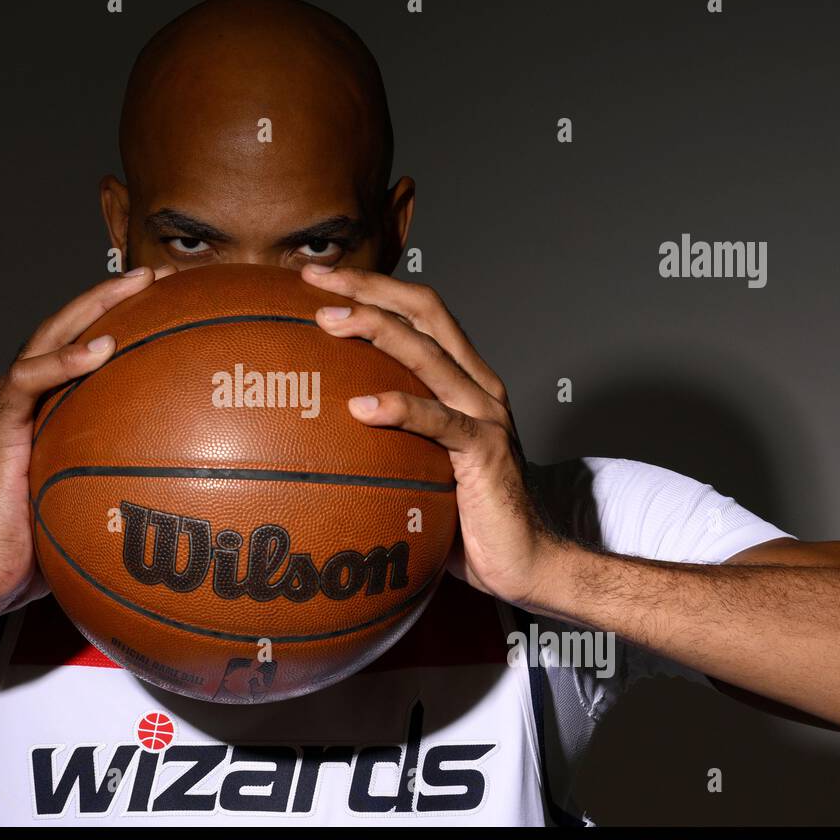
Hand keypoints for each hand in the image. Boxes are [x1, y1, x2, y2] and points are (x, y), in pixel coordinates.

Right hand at [0, 265, 173, 624]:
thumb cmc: (35, 550)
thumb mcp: (91, 503)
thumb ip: (125, 477)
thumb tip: (193, 482)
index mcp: (40, 409)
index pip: (80, 349)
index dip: (119, 321)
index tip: (168, 305)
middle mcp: (19, 397)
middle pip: (67, 327)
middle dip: (112, 295)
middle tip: (159, 276)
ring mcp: (4, 405)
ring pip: (49, 336)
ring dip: (94, 306)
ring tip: (137, 286)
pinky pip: (31, 380)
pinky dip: (64, 360)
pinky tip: (100, 348)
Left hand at [302, 263, 558, 606]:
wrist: (524, 561)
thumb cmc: (464, 518)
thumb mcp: (418, 464)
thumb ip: (387, 436)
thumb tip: (318, 429)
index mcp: (464, 381)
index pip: (420, 313)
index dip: (374, 288)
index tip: (320, 278)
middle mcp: (478, 386)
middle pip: (424, 313)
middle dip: (369, 288)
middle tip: (315, 279)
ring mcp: (485, 415)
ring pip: (428, 354)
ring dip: (376, 329)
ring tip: (329, 322)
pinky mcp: (485, 451)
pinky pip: (439, 422)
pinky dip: (399, 408)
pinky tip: (360, 409)